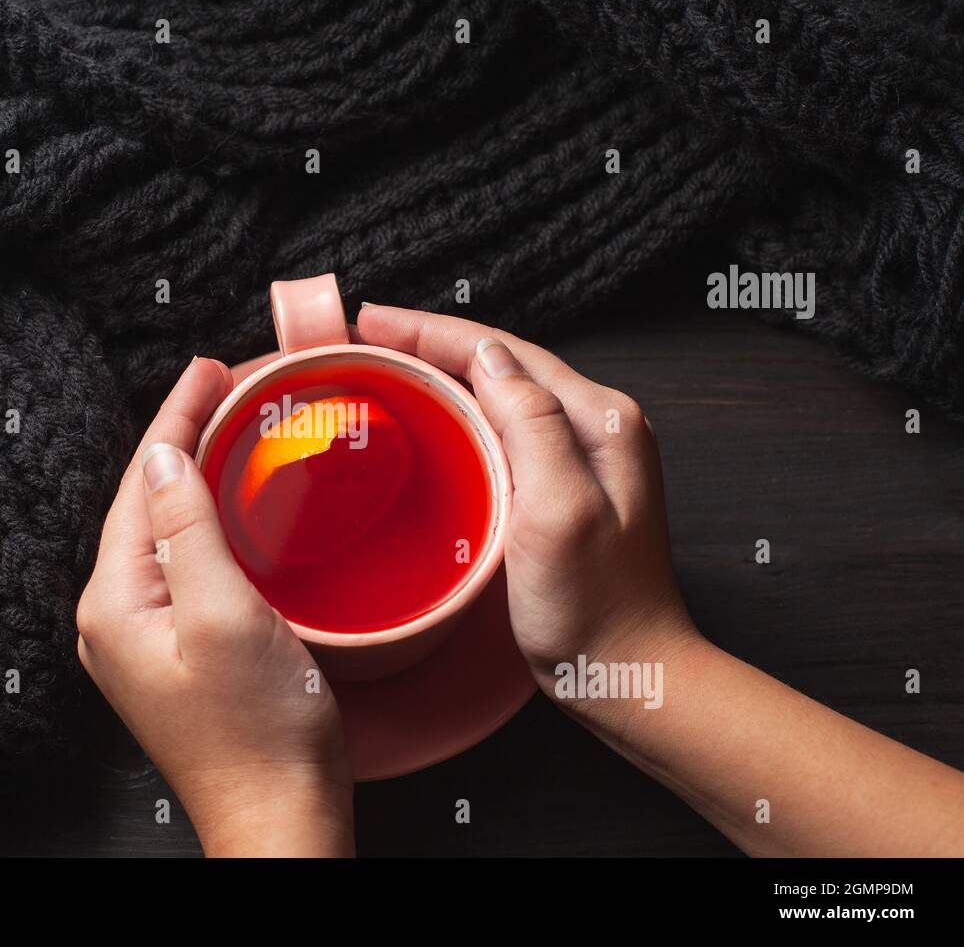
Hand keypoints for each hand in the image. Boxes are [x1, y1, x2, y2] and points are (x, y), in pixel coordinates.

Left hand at [76, 357, 353, 855]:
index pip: (142, 484)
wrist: (280, 817)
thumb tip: (167, 455)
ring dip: (193, 475)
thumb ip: (190, 530)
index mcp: (115, 604)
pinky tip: (228, 505)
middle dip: (181, 437)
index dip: (176, 417)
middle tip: (221, 382)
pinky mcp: (176, 652)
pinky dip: (206, 521)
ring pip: (165, 531)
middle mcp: (116, 619)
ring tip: (223, 423)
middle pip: (146, 502)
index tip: (208, 368)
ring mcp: (143, 639)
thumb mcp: (225, 616)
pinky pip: (183, 564)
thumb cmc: (261, 733)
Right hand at [357, 305, 699, 695]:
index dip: (434, 331)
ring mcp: (579, 459)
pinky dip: (458, 416)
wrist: (627, 674)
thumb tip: (489, 356)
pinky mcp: (560, 490)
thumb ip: (532, 425)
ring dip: (443, 374)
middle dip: (432, 343)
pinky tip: (429, 424)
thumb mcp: (560, 511)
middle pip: (500, 365)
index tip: (372, 320)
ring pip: (499, 396)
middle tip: (366, 336)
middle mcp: (595, 427)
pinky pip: (500, 434)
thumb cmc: (596, 606)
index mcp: (599, 419)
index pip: (503, 352)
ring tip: (386, 365)